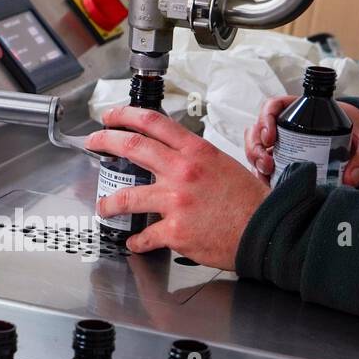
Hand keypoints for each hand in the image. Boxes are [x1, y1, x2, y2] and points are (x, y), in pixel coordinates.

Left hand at [85, 107, 267, 268]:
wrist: (264, 229)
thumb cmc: (248, 201)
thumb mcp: (223, 164)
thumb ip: (195, 159)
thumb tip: (173, 159)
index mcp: (196, 152)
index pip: (154, 123)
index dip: (126, 116)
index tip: (111, 117)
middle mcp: (182, 171)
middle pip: (132, 147)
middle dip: (105, 142)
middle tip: (94, 144)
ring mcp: (176, 201)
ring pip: (127, 196)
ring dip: (109, 202)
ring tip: (103, 206)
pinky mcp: (175, 231)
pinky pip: (144, 236)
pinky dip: (136, 241)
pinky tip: (134, 242)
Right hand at [246, 96, 358, 187]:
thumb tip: (350, 178)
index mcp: (305, 110)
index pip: (274, 106)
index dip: (265, 119)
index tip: (270, 137)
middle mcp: (289, 125)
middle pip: (258, 129)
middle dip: (255, 147)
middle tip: (267, 164)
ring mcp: (284, 143)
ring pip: (257, 147)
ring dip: (255, 161)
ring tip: (267, 175)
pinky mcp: (284, 160)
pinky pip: (264, 164)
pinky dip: (262, 173)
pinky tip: (269, 183)